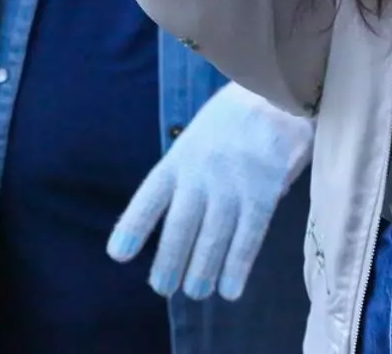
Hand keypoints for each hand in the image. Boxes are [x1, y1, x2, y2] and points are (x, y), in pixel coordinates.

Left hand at [107, 83, 313, 300]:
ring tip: (195, 292)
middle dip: (169, 260)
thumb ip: (185, 174)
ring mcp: (231, 186)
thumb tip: (176, 219)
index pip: (150, 196)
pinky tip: (229, 289)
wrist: (273, 99)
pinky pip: (247, 239)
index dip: (134, 226)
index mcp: (179, 158)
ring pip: (211, 239)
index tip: (118, 254)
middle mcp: (200, 175)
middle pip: (180, 226)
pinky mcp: (262, 196)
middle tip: (162, 288)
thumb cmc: (230, 121)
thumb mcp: (195, 137)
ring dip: (201, 270)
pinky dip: (236, 267)